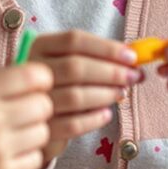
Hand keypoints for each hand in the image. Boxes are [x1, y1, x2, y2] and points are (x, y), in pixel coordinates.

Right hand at [0, 64, 54, 168]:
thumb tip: (42, 75)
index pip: (35, 75)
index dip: (41, 82)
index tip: (34, 89)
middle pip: (44, 105)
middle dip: (38, 109)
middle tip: (24, 115)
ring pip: (44, 132)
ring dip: (33, 134)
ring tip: (14, 136)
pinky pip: (37, 159)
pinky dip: (27, 157)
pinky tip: (9, 155)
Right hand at [28, 31, 141, 154]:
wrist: (33, 119)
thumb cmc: (62, 84)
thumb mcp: (73, 63)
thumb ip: (99, 57)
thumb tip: (136, 55)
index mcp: (39, 46)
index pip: (74, 40)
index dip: (107, 47)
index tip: (132, 57)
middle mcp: (31, 71)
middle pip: (75, 67)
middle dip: (111, 72)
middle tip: (134, 76)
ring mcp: (33, 101)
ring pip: (75, 96)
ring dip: (105, 94)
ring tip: (121, 94)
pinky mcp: (42, 128)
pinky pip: (73, 124)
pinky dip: (95, 118)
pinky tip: (106, 114)